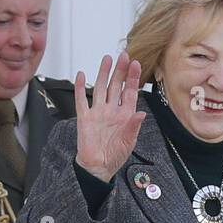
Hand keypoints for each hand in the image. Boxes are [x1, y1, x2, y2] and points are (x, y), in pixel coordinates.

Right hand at [74, 52, 145, 181]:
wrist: (98, 166)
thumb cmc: (115, 156)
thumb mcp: (129, 142)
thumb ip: (134, 126)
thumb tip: (142, 114)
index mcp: (125, 115)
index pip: (129, 92)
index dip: (132, 78)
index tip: (136, 64)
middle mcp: (111, 110)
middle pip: (116, 86)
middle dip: (120, 71)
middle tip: (124, 55)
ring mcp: (98, 112)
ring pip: (100, 88)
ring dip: (103, 73)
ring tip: (107, 59)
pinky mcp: (85, 117)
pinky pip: (82, 100)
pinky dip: (81, 88)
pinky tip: (82, 75)